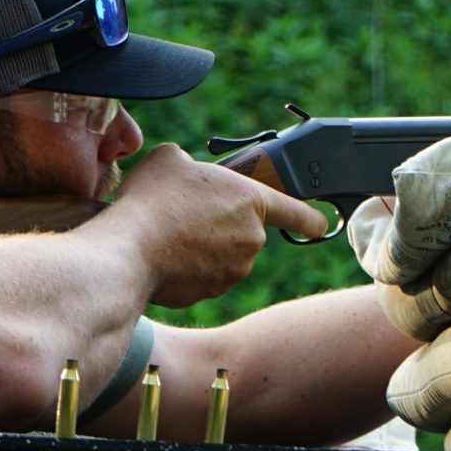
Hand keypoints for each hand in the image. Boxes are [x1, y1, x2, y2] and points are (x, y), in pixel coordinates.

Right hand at [112, 142, 330, 306]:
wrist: (129, 249)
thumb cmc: (153, 199)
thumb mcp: (171, 158)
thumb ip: (192, 164)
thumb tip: (187, 174)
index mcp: (251, 201)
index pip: (298, 212)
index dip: (311, 218)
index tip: (320, 224)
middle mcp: (251, 239)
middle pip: (244, 231)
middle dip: (221, 224)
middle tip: (185, 212)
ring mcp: (233, 270)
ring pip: (223, 255)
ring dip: (204, 246)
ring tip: (169, 232)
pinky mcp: (211, 292)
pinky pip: (204, 276)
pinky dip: (189, 268)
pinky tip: (164, 255)